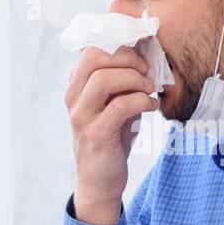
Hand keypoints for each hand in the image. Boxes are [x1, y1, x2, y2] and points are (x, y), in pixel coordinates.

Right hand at [65, 46, 156, 224]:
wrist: (99, 181)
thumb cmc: (111, 137)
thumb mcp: (114, 103)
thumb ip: (122, 81)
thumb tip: (146, 54)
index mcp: (76, 85)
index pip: (90, 47)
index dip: (119, 43)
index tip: (142, 54)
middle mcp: (73, 97)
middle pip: (94, 56)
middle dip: (127, 57)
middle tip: (146, 70)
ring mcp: (81, 115)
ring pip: (103, 79)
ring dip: (134, 79)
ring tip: (148, 90)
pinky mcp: (95, 134)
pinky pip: (119, 106)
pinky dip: (140, 101)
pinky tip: (150, 105)